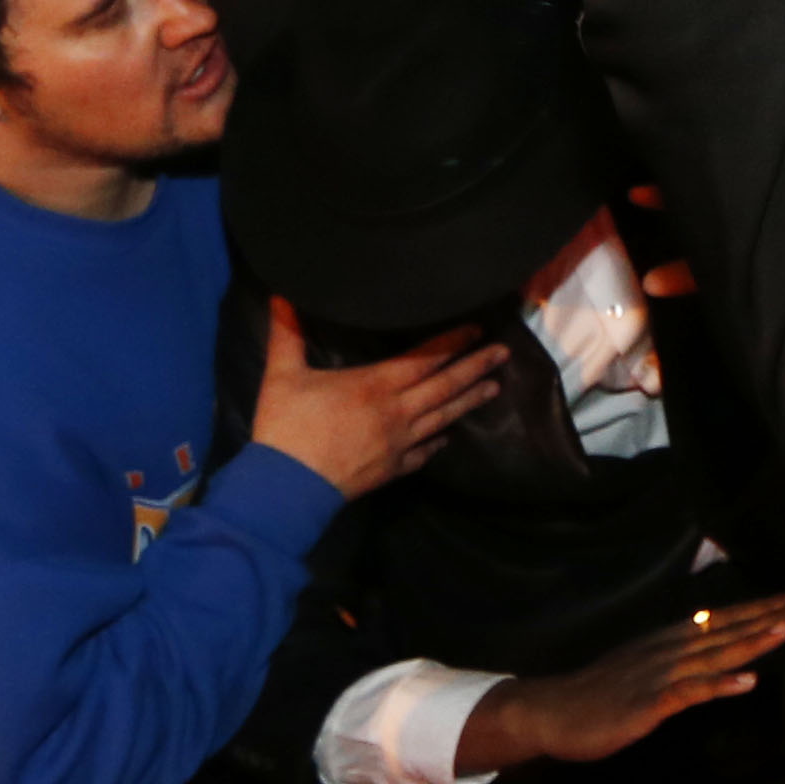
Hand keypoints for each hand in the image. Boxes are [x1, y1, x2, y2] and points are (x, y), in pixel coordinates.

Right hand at [253, 309, 504, 495]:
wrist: (287, 487)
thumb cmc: (286, 427)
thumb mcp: (282, 374)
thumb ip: (287, 334)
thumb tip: (280, 295)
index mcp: (376, 385)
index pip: (425, 358)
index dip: (453, 342)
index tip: (477, 329)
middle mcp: (397, 412)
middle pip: (445, 386)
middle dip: (476, 367)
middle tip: (504, 353)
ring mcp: (398, 444)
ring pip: (442, 419)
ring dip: (468, 402)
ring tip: (493, 389)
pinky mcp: (391, 470)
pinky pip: (423, 454)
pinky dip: (438, 443)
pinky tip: (447, 438)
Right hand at [457, 597, 784, 771]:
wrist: (549, 712)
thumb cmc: (596, 697)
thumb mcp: (641, 670)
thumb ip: (675, 660)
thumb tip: (708, 649)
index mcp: (667, 643)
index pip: (720, 620)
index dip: (758, 609)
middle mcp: (667, 651)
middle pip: (725, 630)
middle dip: (767, 617)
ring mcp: (658, 675)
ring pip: (714, 655)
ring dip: (752, 641)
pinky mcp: (648, 704)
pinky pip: (690, 692)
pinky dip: (720, 685)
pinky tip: (749, 681)